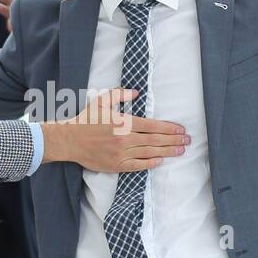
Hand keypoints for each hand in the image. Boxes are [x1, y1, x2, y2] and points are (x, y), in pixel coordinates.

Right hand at [41, 88, 188, 171]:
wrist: (70, 140)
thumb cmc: (87, 119)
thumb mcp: (102, 100)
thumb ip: (120, 94)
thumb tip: (136, 92)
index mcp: (123, 122)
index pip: (152, 126)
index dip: (169, 128)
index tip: (181, 129)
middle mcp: (124, 139)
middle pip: (155, 140)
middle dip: (174, 140)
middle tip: (188, 141)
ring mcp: (120, 153)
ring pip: (149, 152)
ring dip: (167, 151)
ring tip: (180, 151)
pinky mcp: (116, 165)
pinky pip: (137, 165)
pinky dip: (150, 163)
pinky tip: (161, 161)